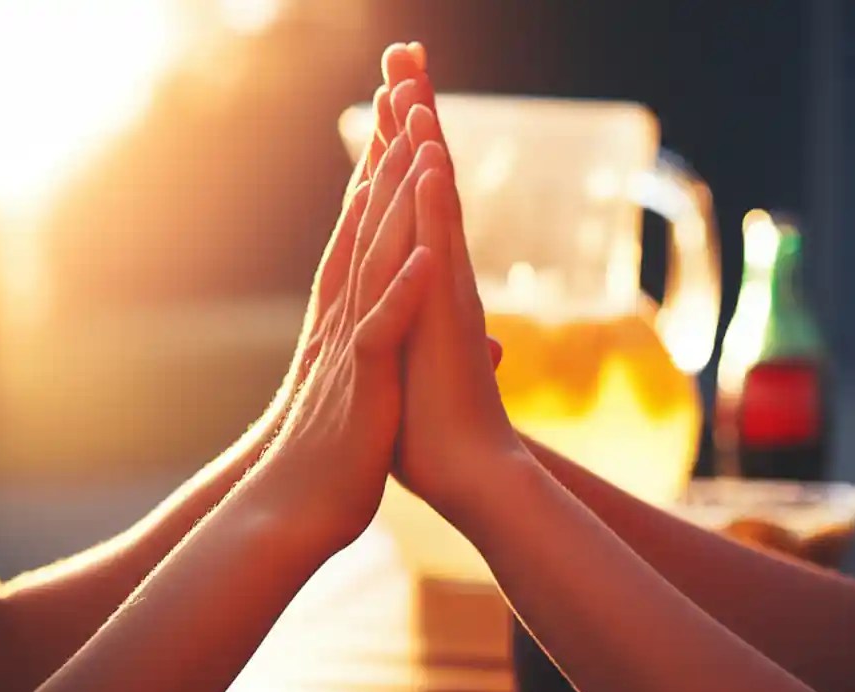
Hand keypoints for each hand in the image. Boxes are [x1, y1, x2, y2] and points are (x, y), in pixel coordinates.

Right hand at [249, 128, 449, 550]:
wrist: (293, 511)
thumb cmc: (334, 451)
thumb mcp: (365, 389)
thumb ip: (386, 350)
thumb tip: (420, 334)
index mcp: (346, 319)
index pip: (363, 237)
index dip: (379, 181)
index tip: (395, 126)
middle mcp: (342, 321)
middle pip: (364, 232)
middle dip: (384, 166)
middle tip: (398, 103)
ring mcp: (349, 351)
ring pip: (372, 268)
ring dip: (393, 212)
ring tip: (414, 154)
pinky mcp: (361, 387)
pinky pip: (381, 335)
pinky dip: (400, 297)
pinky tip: (421, 260)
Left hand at [382, 53, 528, 519]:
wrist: (465, 474)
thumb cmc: (431, 427)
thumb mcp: (404, 359)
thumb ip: (405, 327)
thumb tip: (406, 318)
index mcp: (421, 280)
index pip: (408, 199)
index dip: (398, 146)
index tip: (389, 95)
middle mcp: (436, 272)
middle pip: (425, 179)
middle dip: (412, 115)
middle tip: (404, 55)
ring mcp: (444, 288)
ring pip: (434, 197)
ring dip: (423, 137)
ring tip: (412, 79)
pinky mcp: (449, 311)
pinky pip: (439, 240)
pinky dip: (432, 194)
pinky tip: (427, 151)